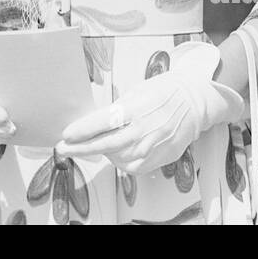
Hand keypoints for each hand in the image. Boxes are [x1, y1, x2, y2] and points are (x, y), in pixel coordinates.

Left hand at [56, 41, 242, 174]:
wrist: (194, 101)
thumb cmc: (163, 91)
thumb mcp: (137, 92)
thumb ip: (118, 109)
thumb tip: (94, 122)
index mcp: (137, 108)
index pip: (104, 122)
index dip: (83, 130)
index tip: (67, 134)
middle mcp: (145, 129)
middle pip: (107, 144)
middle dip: (82, 148)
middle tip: (64, 148)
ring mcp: (154, 145)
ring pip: (119, 159)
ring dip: (101, 154)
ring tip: (90, 146)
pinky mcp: (162, 157)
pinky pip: (135, 167)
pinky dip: (120, 163)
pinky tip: (114, 155)